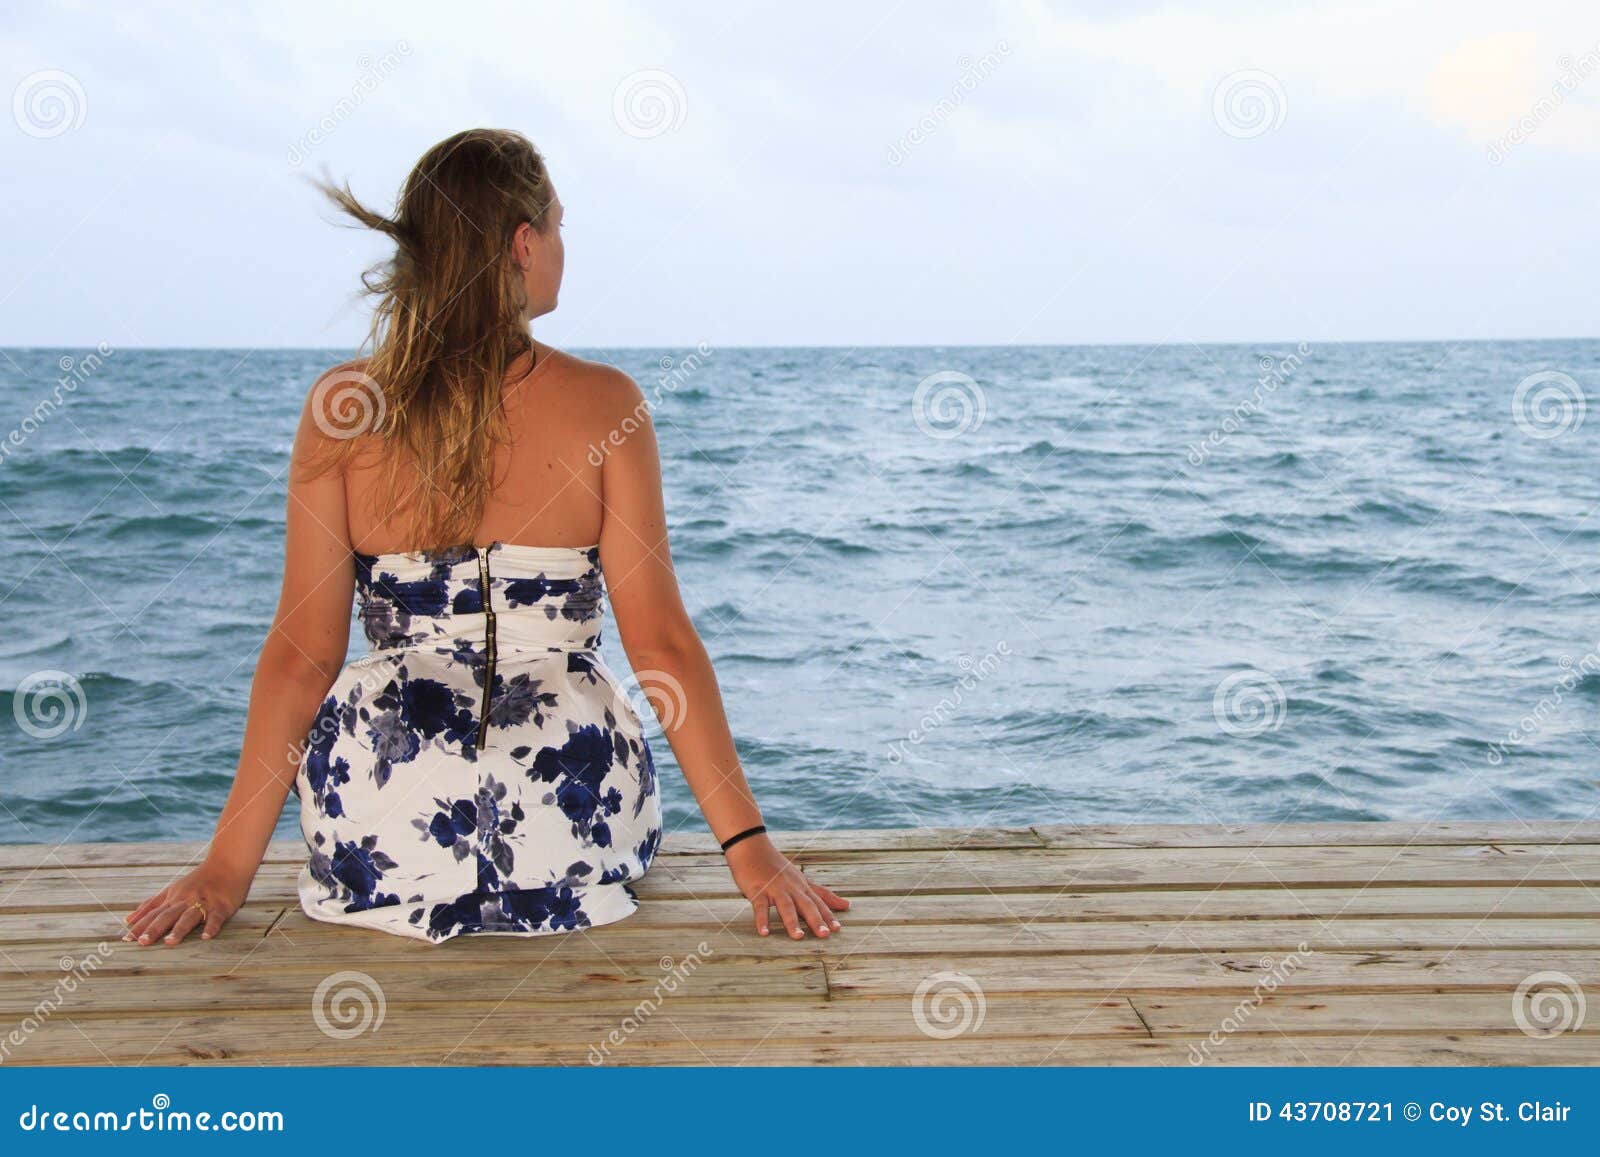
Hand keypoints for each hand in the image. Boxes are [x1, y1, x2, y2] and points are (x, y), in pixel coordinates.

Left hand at [122, 861, 249, 945]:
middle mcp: (186, 900)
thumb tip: (128, 920)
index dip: (140, 926)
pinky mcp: (222, 906)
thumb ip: (152, 905)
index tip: (126, 940)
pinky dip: (211, 927)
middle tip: (142, 943)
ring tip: (169, 942)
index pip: (153, 913)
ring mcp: (204, 903)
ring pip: (189, 916)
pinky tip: (205, 937)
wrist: (228, 863)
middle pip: (168, 915)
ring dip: (179, 929)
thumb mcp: (173, 889)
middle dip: (154, 929)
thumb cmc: (200, 879)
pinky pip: (215, 918)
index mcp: (173, 898)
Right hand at [724, 834, 848, 938]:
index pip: (818, 902)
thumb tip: (847, 905)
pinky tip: (764, 932)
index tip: (837, 929)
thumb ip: (822, 894)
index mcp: (802, 886)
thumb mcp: (802, 879)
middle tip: (825, 935)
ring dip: (792, 921)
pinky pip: (760, 907)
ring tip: (798, 937)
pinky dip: (762, 920)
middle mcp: (791, 888)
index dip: (828, 915)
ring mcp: (774, 889)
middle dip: (816, 920)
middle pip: (806, 905)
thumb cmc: (776, 866)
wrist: (751, 848)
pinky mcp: (757, 890)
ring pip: (786, 906)